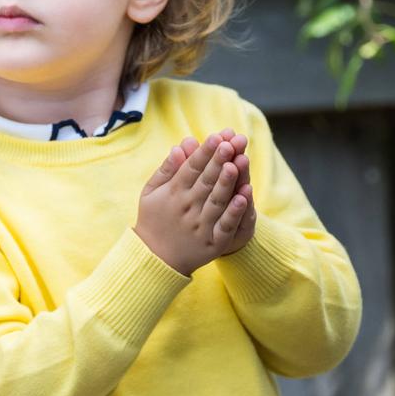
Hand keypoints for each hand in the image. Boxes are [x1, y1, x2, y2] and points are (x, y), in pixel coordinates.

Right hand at [135, 132, 250, 275]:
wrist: (155, 259)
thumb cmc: (153, 220)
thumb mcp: (150, 192)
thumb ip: (167, 169)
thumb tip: (179, 146)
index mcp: (173, 193)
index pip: (191, 168)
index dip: (204, 152)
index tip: (217, 136)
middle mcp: (187, 207)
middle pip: (206, 181)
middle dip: (219, 160)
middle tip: (232, 142)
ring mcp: (201, 225)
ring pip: (217, 201)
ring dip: (228, 182)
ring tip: (238, 162)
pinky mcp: (213, 242)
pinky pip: (225, 226)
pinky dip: (234, 212)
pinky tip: (244, 197)